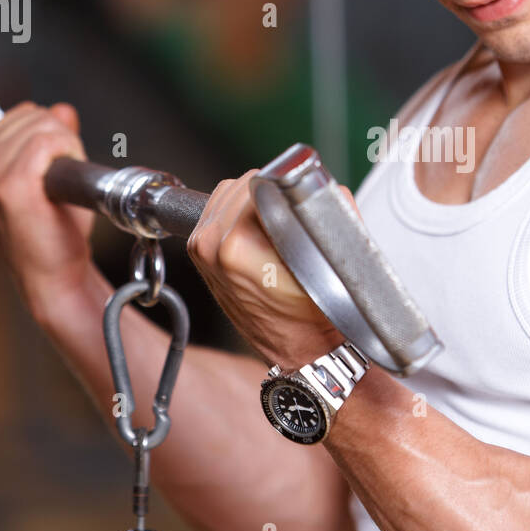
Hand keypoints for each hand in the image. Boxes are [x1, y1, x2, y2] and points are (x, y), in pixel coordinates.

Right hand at [0, 102, 95, 312]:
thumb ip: (53, 139)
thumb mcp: (51, 176)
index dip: (52, 133)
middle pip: (34, 114)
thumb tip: (62, 110)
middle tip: (62, 178)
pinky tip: (65, 182)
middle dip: (61, 140)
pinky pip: (47, 141)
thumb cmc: (52, 235)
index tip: (56, 164)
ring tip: (61, 185)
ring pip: (43, 124)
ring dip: (67, 149)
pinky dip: (69, 154)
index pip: (23, 113)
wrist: (54, 276)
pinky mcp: (9, 185)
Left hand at [187, 170, 352, 368]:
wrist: (301, 349)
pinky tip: (257, 235)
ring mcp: (200, 248)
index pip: (261, 182)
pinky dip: (238, 214)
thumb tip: (316, 181)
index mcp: (235, 244)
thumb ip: (327, 206)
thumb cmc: (315, 313)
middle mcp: (209, 244)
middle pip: (243, 184)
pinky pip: (218, 210)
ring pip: (229, 193)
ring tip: (274, 229)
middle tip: (290, 221)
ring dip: (253, 203)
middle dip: (270, 195)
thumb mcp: (330, 254)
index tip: (297, 206)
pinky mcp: (199, 252)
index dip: (286, 188)